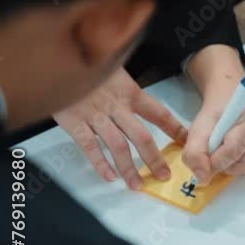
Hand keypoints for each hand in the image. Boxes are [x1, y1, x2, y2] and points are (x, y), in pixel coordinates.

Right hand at [53, 68, 186, 189]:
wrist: (57, 59)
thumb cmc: (88, 67)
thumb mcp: (114, 71)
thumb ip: (128, 89)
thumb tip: (145, 104)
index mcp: (130, 93)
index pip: (160, 113)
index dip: (175, 129)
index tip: (187, 142)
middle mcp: (117, 106)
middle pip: (142, 136)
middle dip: (154, 158)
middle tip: (164, 175)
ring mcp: (96, 116)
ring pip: (118, 145)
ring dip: (129, 167)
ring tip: (137, 185)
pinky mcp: (75, 122)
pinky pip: (90, 146)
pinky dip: (100, 163)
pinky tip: (110, 176)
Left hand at [182, 96, 244, 185]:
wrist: (232, 102)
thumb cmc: (217, 113)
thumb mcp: (199, 127)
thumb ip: (195, 152)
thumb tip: (202, 178)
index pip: (233, 151)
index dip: (213, 161)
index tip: (204, 157)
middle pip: (242, 163)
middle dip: (223, 163)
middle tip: (215, 149)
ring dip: (232, 164)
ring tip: (226, 146)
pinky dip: (241, 163)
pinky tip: (238, 148)